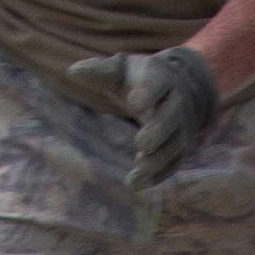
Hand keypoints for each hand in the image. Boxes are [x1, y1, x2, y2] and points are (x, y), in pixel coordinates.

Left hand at [65, 45, 223, 189]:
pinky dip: (157, 176)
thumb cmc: (137, 79)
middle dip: (159, 130)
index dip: (148, 92)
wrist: (172, 91)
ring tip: (138, 170)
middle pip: (172, 117)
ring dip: (158, 159)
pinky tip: (136, 184)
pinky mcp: (180, 147)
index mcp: (160, 77)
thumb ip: (99, 71)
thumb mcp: (119, 69)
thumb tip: (73, 72)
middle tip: (141, 143)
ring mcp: (181, 127)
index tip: (133, 103)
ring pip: (174, 145)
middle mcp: (176, 102)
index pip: (157, 83)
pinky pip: (172, 164)